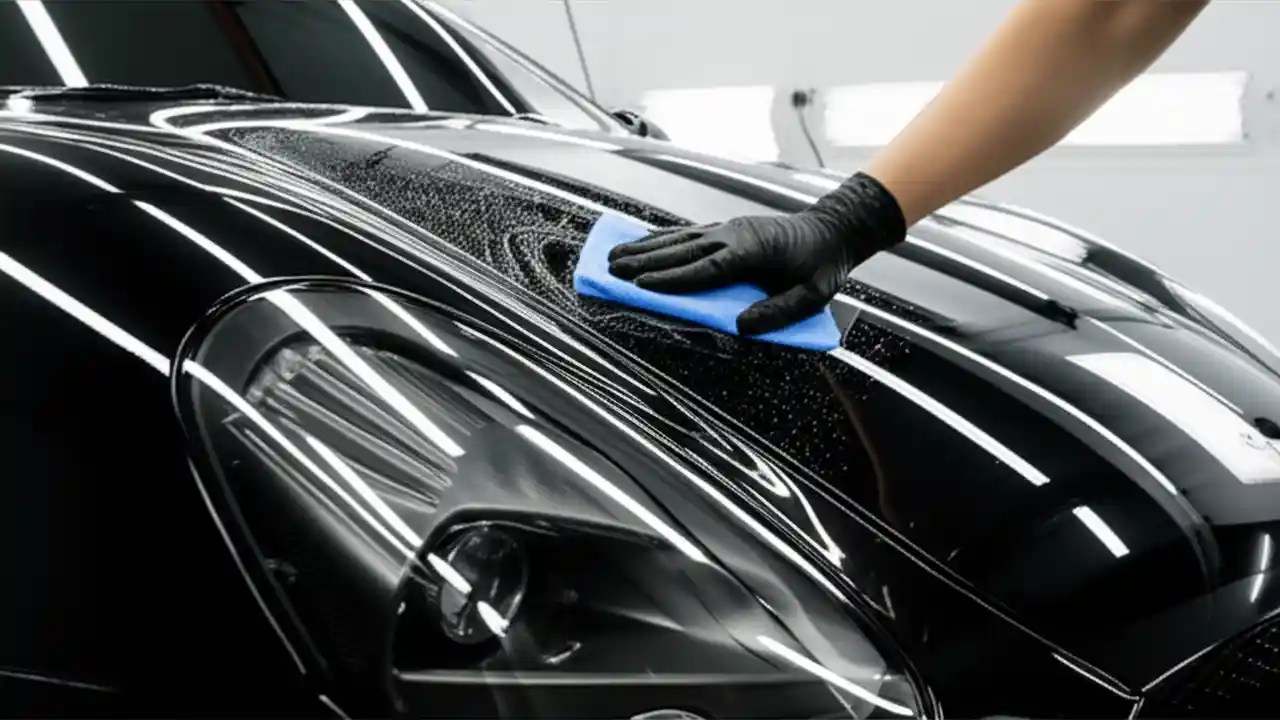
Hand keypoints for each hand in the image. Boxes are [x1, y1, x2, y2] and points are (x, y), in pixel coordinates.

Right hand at [608, 172, 905, 335]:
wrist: (834, 228)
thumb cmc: (823, 263)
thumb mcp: (813, 294)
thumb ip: (779, 312)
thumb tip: (742, 327)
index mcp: (753, 250)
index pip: (707, 267)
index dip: (674, 278)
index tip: (643, 286)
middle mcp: (735, 235)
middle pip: (683, 249)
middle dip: (646, 261)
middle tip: (613, 270)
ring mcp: (728, 229)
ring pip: (680, 238)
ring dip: (645, 248)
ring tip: (614, 256)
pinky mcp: (727, 229)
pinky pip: (687, 234)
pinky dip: (661, 239)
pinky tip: (641, 245)